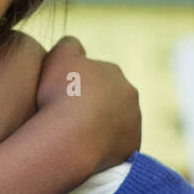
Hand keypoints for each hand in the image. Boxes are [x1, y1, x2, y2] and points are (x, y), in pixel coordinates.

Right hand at [36, 36, 140, 171]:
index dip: (77, 83)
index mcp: (113, 72)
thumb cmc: (62, 93)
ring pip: (115, 123)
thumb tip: (74, 46)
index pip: (95, 73)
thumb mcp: (59, 56)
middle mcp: (129, 95)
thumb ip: (69, 45)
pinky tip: (84, 149)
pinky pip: (116, 146)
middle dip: (93, 104)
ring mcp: (133, 123)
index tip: (62, 93)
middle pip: (109, 98)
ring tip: (75, 135)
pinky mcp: (131, 148)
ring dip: (100, 126)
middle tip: (68, 115)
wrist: (71, 137)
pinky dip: (103, 146)